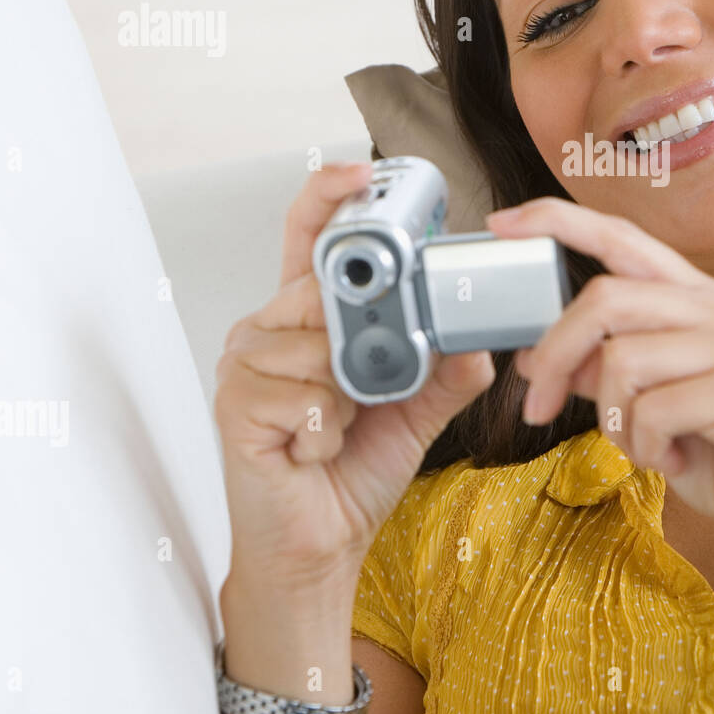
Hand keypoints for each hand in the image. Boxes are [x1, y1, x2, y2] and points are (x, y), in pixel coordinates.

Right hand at [214, 162, 495, 592]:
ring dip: (350, 398)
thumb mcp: (419, 409)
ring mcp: (246, 364)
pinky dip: (328, 430)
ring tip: (338, 427)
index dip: (331, 196)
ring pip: (322, 348)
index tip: (361, 169)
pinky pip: (306, 396)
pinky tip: (314, 450)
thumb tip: (479, 332)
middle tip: (372, 382)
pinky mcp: (235, 405)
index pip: (311, 239)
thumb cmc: (355, 469)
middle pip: (325, 292)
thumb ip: (446, 366)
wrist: (321, 544)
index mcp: (308, 317)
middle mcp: (269, 329)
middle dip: (368, 336)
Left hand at [485, 196, 713, 570]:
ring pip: (621, 361)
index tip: (504, 222)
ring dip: (613, 420)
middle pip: (605, 299)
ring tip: (648, 446)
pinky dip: (644, 449)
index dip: (560, 222)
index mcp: (702, 300)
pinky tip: (677, 462)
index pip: (624, 239)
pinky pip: (651, 411)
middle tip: (538, 408)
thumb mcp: (652, 409)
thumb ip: (604, 373)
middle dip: (555, 356)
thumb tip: (536, 355)